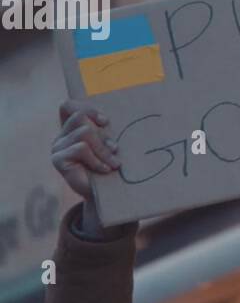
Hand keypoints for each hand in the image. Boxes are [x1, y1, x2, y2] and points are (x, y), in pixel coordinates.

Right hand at [51, 100, 122, 237]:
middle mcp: (62, 136)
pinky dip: (97, 160)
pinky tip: (105, 170)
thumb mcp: (110, 146)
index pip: (69, 106)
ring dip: (104, 150)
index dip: (87, 109)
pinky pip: (81, 149)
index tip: (106, 121)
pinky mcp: (58, 159)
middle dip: (102, 135)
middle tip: (115, 149)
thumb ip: (107, 132)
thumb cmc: (111, 167)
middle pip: (80, 118)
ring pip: (84, 133)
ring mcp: (58, 147)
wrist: (106, 195)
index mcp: (73, 129)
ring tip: (114, 163)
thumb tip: (118, 117)